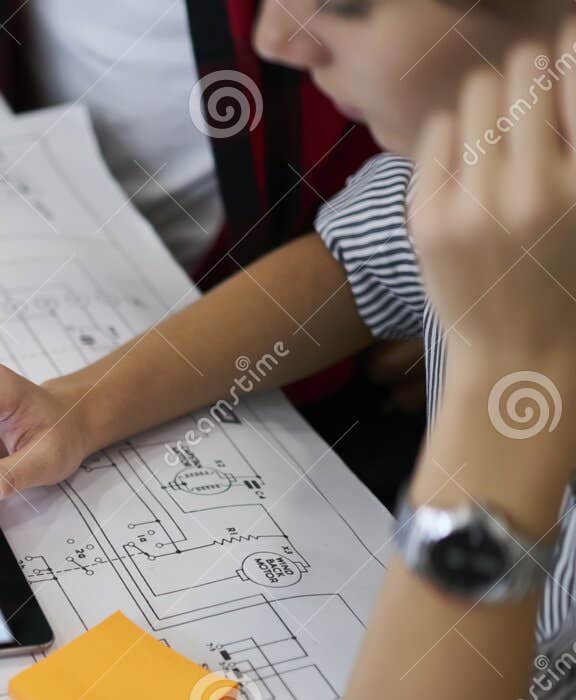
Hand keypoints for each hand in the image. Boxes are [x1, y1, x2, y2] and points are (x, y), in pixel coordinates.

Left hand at [406, 33, 575, 526]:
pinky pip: (436, 134)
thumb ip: (573, 143)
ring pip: (475, 95)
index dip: (566, 54)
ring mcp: (477, 204)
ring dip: (489, 101)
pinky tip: (467, 161)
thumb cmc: (567, 274)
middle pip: (522, 72)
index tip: (560, 61)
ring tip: (499, 136)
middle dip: (526, 79)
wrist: (517, 354)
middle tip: (527, 104)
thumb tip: (557, 59)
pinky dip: (453, 134)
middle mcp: (537, 188)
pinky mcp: (429, 219)